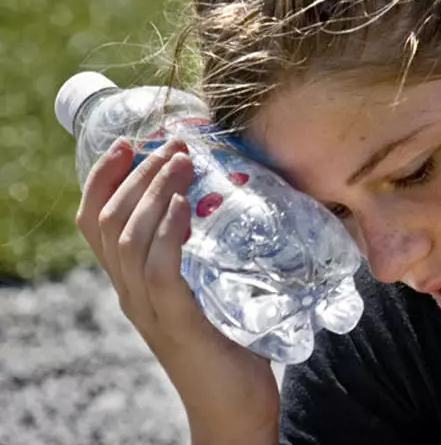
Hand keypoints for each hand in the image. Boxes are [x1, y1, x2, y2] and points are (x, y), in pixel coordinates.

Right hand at [75, 137, 279, 443]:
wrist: (234, 407)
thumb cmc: (228, 343)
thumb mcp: (206, 290)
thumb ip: (201, 256)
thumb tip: (223, 204)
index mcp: (133, 283)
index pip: (95, 223)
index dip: (103, 180)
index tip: (126, 144)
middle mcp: (130, 294)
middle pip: (110, 222)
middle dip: (137, 175)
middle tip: (171, 144)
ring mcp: (150, 310)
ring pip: (129, 240)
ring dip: (154, 194)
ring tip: (180, 163)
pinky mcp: (178, 323)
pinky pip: (159, 273)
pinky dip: (167, 235)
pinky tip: (185, 207)